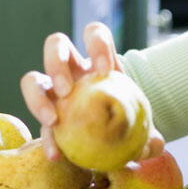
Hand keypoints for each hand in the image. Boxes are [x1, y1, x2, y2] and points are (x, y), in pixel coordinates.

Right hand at [20, 22, 165, 160]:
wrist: (114, 140)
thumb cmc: (128, 123)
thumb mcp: (141, 128)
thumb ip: (149, 136)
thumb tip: (155, 145)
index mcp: (98, 62)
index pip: (94, 33)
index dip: (97, 44)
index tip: (105, 70)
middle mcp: (72, 70)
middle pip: (56, 45)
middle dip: (57, 62)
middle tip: (67, 91)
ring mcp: (53, 90)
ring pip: (32, 79)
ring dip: (38, 96)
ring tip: (53, 120)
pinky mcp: (45, 116)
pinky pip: (38, 124)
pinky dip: (46, 140)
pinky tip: (56, 155)